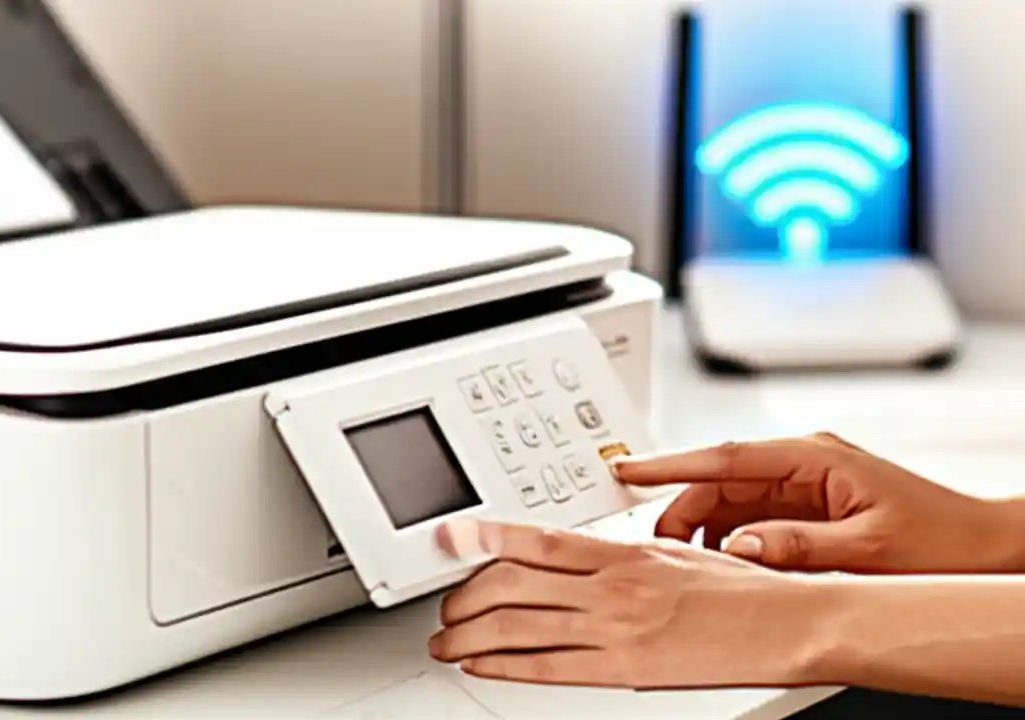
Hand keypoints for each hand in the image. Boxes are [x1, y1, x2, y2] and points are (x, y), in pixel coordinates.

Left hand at [428, 520, 834, 687]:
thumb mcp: (676, 551)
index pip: (534, 539)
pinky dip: (505, 668)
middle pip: (510, 584)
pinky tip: (483, 667)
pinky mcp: (626, 669)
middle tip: (445, 608)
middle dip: (464, 598)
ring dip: (470, 636)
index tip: (450, 538)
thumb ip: (622, 556)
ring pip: (518, 626)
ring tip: (448, 642)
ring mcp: (615, 628)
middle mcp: (611, 585)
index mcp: (623, 551)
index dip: (482, 538)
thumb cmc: (741, 587)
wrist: (789, 621)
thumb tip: (580, 558)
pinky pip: (549, 669)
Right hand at [611, 432, 1024, 573]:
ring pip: (729, 502)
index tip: (630, 467)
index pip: (727, 457)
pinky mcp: (803, 511)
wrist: (984, 549)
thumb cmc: (942, 539)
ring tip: (690, 561)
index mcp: (814, 457)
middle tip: (658, 543)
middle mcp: (802, 465)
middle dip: (682, 508)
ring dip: (704, 529)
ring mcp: (801, 487)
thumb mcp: (868, 546)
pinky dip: (728, 541)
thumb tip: (741, 546)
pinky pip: (749, 520)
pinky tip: (725, 565)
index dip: (672, 462)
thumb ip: (798, 545)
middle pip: (719, 480)